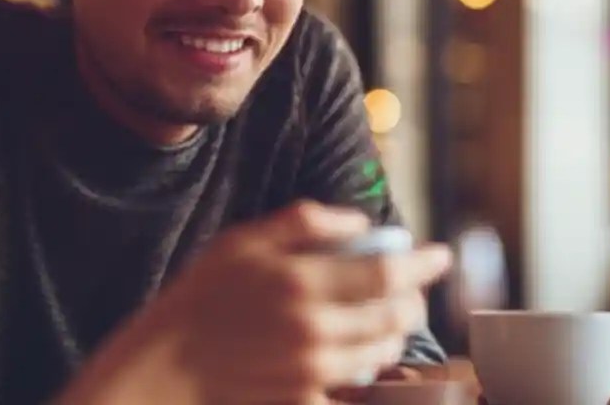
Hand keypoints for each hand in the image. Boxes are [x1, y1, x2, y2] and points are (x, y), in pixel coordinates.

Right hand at [112, 202, 452, 403]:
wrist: (167, 365)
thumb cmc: (201, 296)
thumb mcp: (243, 240)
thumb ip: (304, 222)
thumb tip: (360, 223)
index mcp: (302, 282)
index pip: (387, 271)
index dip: (423, 264)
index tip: (443, 255)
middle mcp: (314, 328)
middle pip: (394, 316)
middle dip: (415, 300)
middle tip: (414, 289)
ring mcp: (312, 369)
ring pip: (382, 352)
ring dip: (396, 333)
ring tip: (390, 318)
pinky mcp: (304, 398)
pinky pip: (355, 387)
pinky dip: (367, 369)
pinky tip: (361, 354)